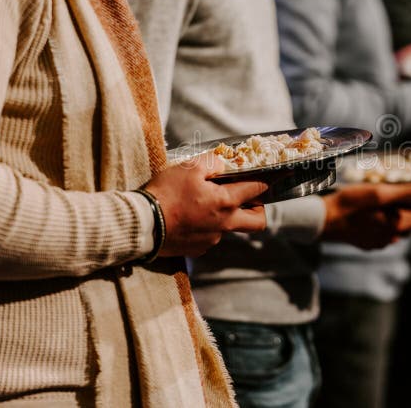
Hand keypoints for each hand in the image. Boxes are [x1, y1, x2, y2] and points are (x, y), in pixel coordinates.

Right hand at [144, 154, 267, 257]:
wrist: (142, 224)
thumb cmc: (166, 193)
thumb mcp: (189, 167)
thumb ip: (213, 162)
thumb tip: (225, 163)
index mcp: (226, 202)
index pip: (257, 189)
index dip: (265, 180)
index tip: (269, 176)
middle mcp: (225, 224)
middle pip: (257, 221)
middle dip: (258, 208)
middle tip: (247, 198)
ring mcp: (212, 239)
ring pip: (231, 227)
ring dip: (226, 216)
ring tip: (206, 203)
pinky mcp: (199, 249)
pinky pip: (211, 236)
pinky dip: (207, 226)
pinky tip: (190, 217)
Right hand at [321, 183, 410, 249]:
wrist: (320, 220)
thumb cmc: (349, 203)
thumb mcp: (379, 193)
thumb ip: (408, 194)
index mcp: (398, 224)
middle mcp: (392, 237)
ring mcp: (380, 242)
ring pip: (402, 230)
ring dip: (405, 218)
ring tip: (397, 201)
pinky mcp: (368, 243)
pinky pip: (387, 234)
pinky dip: (389, 223)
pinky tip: (379, 213)